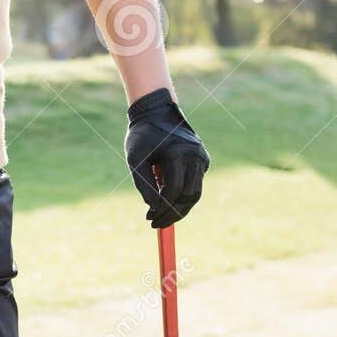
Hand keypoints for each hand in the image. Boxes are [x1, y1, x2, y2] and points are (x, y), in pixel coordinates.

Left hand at [124, 86, 208, 226]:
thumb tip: (153, 207)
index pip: (174, 190)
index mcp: (179, 153)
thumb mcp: (135, 158)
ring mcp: (201, 158)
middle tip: (156, 224)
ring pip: (195, 193)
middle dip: (172, 214)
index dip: (162, 208)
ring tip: (163, 218)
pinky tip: (169, 203)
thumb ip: (143, 183)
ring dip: (180, 209)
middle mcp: (195, 156)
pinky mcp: (202, 160)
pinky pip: (195, 184)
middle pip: (189, 196)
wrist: (157, 112)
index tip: (149, 218)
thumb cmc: (142, 135)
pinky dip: (184, 197)